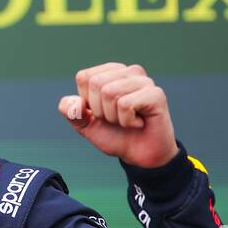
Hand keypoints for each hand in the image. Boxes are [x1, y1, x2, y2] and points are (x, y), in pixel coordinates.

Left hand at [58, 62, 178, 168]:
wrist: (139, 155)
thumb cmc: (114, 134)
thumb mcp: (85, 124)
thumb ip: (72, 112)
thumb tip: (76, 102)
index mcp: (110, 72)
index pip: (84, 77)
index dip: (87, 101)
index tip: (103, 111)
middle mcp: (128, 71)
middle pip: (96, 83)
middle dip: (101, 110)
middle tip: (117, 118)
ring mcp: (144, 81)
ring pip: (110, 92)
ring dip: (114, 117)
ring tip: (128, 121)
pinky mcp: (156, 94)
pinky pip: (126, 104)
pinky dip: (127, 121)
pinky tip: (139, 123)